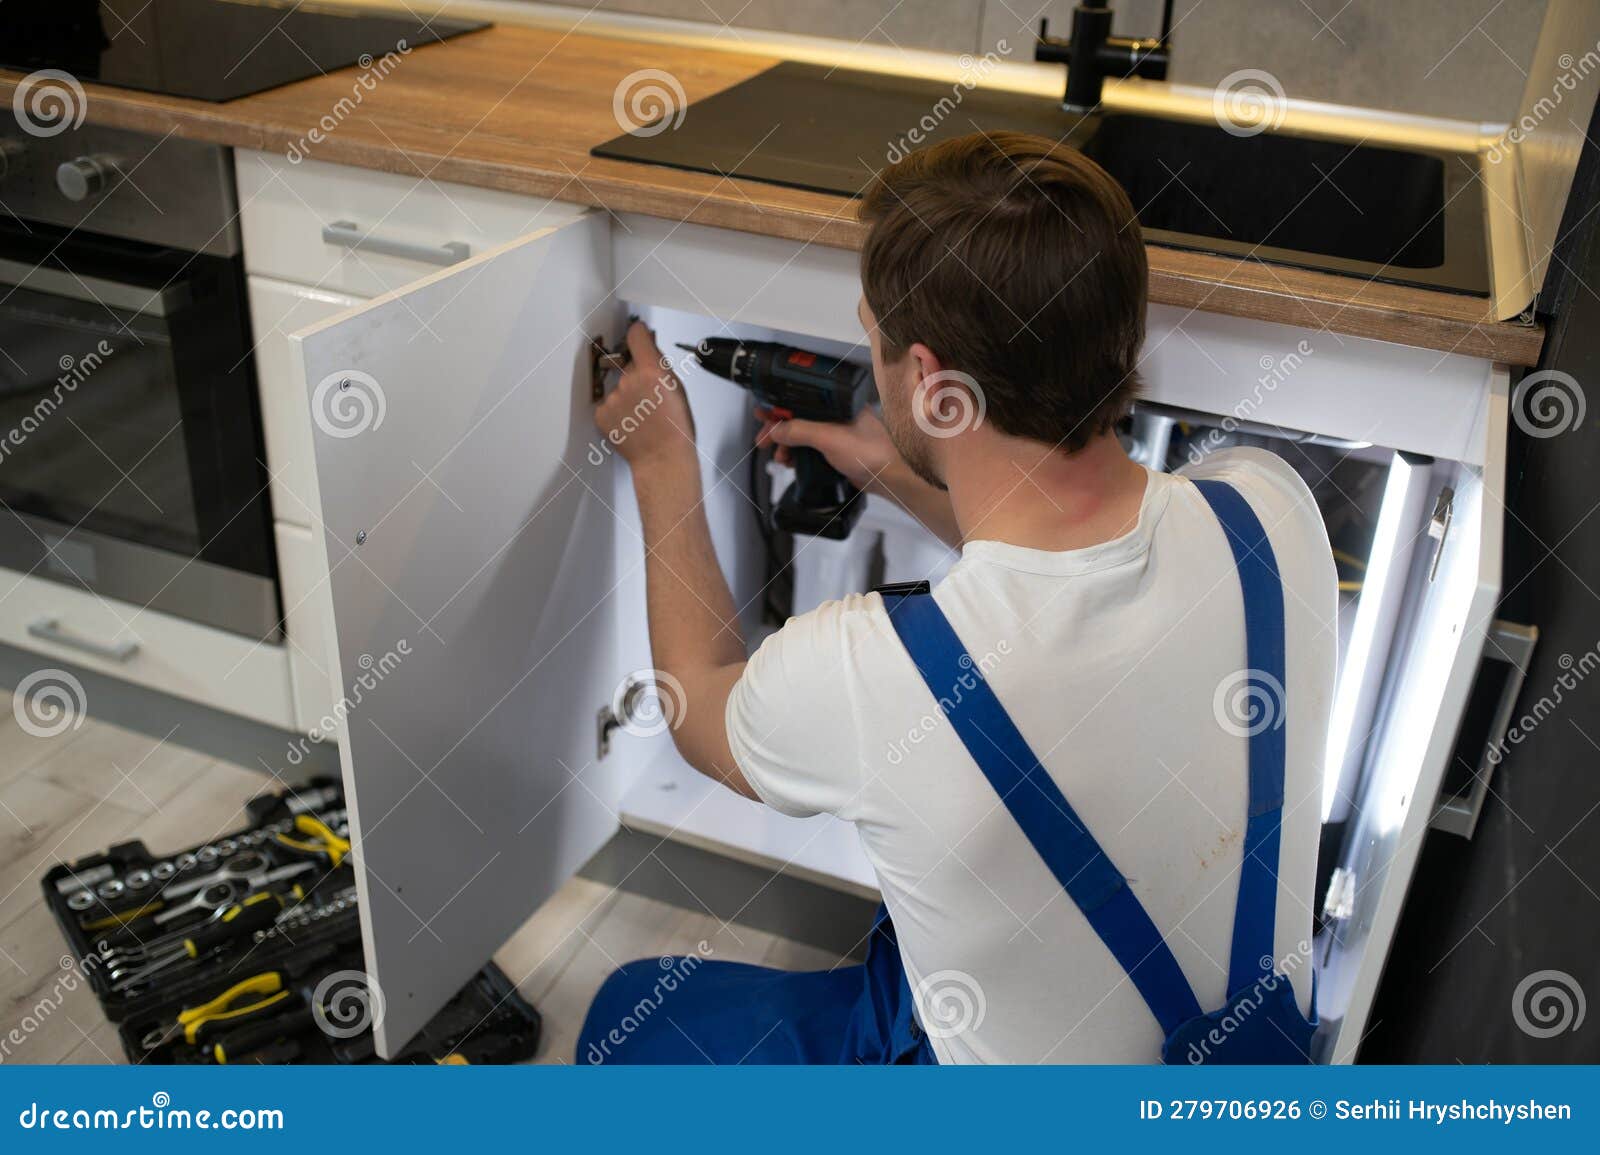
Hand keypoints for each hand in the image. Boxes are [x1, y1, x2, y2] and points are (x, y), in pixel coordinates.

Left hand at [594, 321, 697, 472]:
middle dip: (637, 374)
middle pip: (628, 364)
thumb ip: (661, 365)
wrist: (663, 460)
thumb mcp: (678, 390)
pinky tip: (631, 422)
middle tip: (650, 396)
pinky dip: (616, 411)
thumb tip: (650, 347)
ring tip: (642, 415)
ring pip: (617, 386)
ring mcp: (612, 398)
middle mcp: (629, 381)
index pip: (636, 336)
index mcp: (652, 372)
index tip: (638, 335)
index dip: (639, 335)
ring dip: (626, 395)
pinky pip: (607, 403)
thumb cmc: (676, 430)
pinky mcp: (601, 414)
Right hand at [755, 406, 895, 493]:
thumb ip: (799, 431)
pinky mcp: (836, 451)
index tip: (764, 414)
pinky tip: (791, 461)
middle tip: (764, 440)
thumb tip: (777, 430)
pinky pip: (810, 450)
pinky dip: (798, 455)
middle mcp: (836, 416)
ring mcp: (836, 434)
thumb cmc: (872, 451)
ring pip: (803, 436)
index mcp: (837, 403)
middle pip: (798, 418)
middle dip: (779, 430)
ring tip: (779, 456)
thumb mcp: (828, 437)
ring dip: (787, 445)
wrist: (889, 477)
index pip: (801, 399)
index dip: (780, 407)